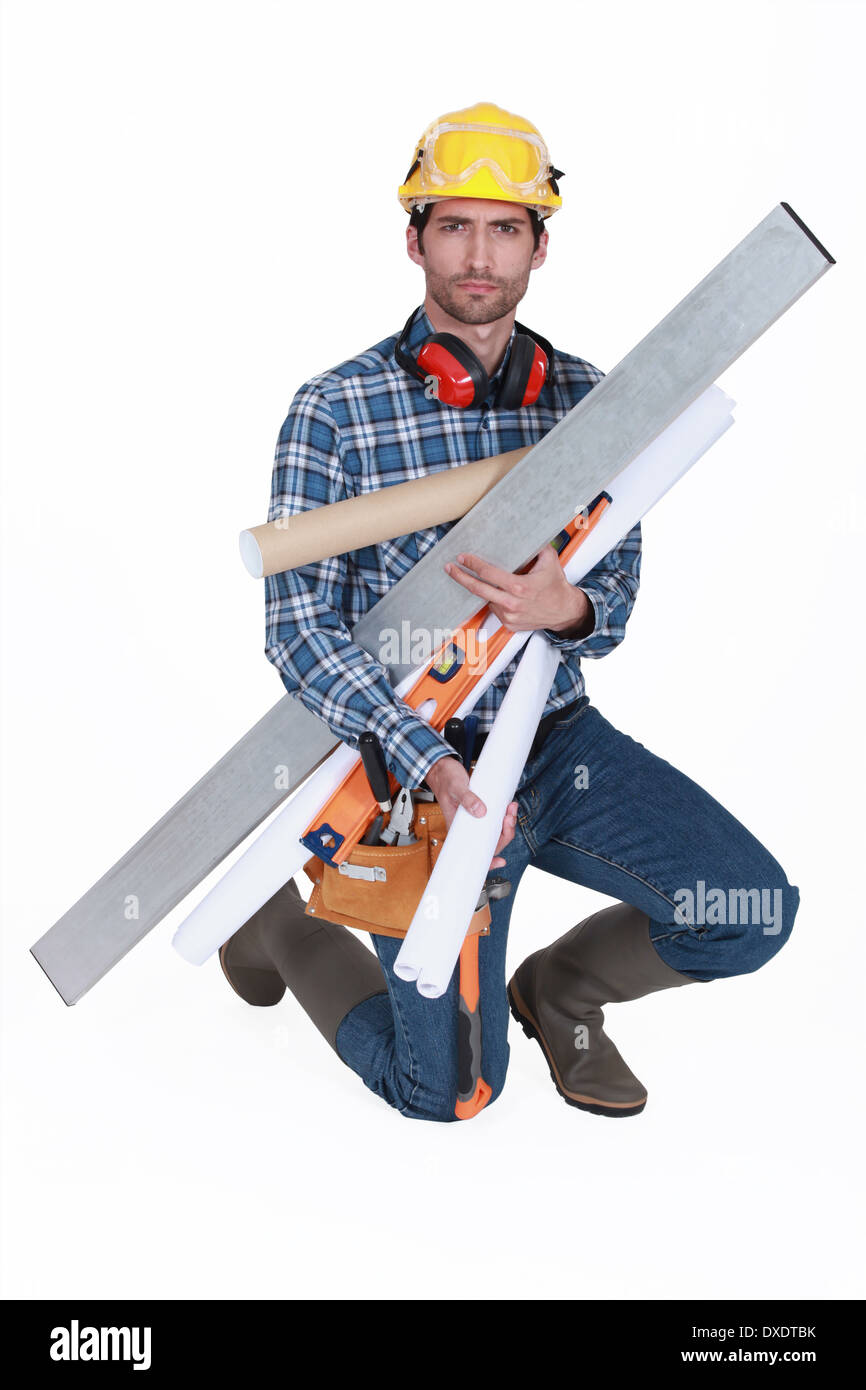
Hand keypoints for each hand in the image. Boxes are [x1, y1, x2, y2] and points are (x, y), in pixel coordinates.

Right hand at [424, 756, 517, 870]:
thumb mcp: (455, 787)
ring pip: (494, 831)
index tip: (500, 862)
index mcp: (457, 828)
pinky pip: (494, 820)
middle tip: (508, 819)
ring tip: (510, 810)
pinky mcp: (480, 810)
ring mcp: (474, 819)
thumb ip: (467, 799)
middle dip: (504, 834)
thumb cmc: (444, 779)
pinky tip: (508, 808)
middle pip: (489, 842)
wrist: (442, 767)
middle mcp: (467, 827)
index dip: (487, 861)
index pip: (472, 852)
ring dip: (506, 824)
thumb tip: (481, 811)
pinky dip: (504, 816)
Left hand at [444, 542, 592, 635]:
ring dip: (486, 589)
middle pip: (478, 590)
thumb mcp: (549, 560)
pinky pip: (495, 610)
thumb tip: (522, 530)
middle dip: (461, 577)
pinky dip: (496, 601)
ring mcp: (509, 616)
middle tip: (449, 568)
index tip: (462, 558)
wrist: (565, 612)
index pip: (489, 574)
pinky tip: (505, 596)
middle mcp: (512, 604)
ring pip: (487, 599)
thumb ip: (535, 546)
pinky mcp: (509, 625)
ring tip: (489, 581)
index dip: (473, 564)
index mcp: (520, 587)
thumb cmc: (556, 585)